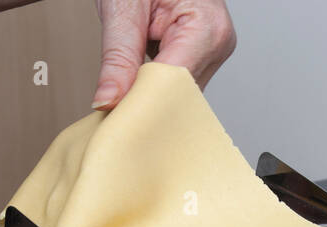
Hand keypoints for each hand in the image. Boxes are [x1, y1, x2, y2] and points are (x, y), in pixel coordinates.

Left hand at [93, 0, 235, 108]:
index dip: (145, 101)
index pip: (176, 83)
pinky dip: (155, 84)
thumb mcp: (124, 7)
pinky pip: (178, 83)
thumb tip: (109, 100)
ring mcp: (212, 51)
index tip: (116, 115)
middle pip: (180, 94)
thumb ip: (117, 57)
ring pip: (179, 93)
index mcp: (208, 28)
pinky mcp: (201, 55)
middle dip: (147, 99)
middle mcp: (217, 43)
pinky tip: (139, 78)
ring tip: (126, 82)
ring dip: (150, 91)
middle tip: (112, 105)